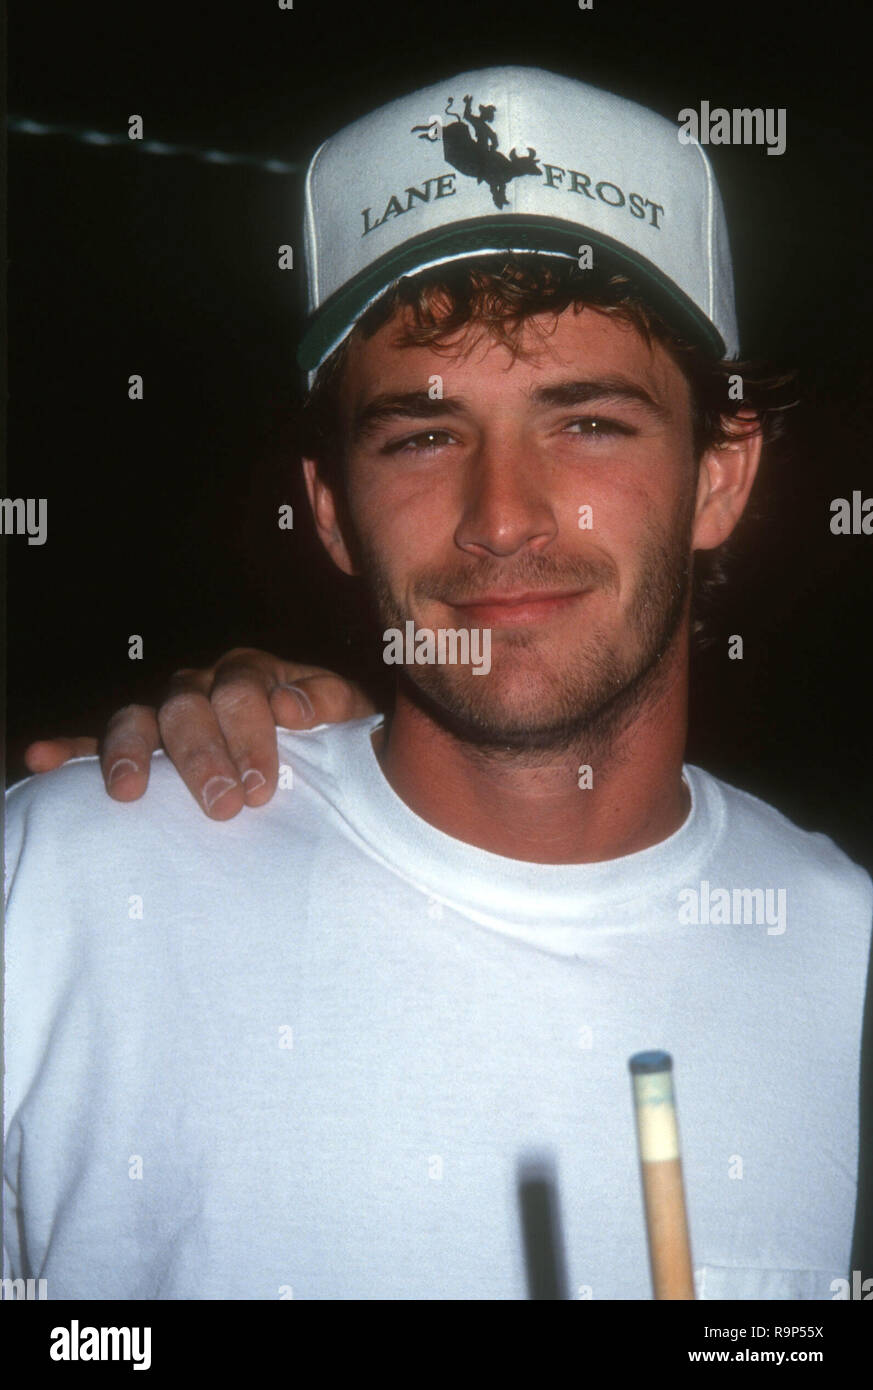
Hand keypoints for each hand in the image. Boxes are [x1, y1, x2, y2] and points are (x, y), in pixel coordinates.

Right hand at [23, 649, 376, 818]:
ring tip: (127, 791)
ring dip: (129, 753)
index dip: (250, 736)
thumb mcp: (347, 715)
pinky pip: (94, 745)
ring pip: (137, 719)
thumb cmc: (335, 735)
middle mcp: (200, 688)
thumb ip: (329, 704)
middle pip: (186, 707)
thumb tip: (290, 708)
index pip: (240, 692)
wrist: (327, 754)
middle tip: (222, 806)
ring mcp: (164, 716)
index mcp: (249, 674)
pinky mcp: (139, 749)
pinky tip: (39, 760)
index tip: (261, 788)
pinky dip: (68, 752)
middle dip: (200, 756)